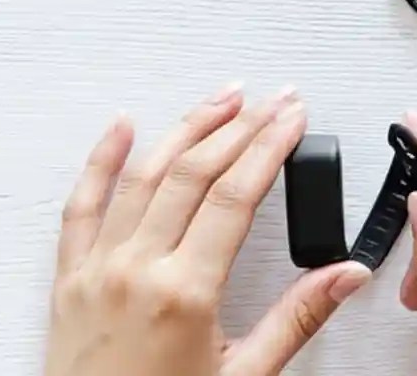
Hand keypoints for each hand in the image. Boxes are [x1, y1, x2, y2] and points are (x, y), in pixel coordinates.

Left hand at [44, 84, 371, 375]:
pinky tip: (123, 127)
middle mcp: (136, 270)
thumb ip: (299, 317)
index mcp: (184, 292)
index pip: (236, 195)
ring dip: (186, 127)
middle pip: (195, 173)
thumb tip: (346, 275)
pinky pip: (82, 204)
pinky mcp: (70, 278)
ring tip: (221, 98)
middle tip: (274, 99)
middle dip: (241, 126)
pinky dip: (102, 159)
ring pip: (144, 175)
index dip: (270, 147)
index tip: (293, 118)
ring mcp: (98, 268)